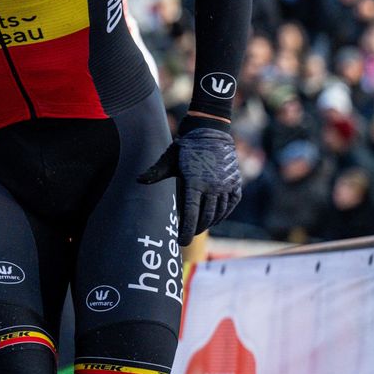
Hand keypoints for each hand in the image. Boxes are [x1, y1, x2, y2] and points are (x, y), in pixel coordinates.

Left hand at [137, 122, 241, 246]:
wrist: (210, 131)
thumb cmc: (186, 147)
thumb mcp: (169, 159)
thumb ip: (156, 172)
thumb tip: (139, 180)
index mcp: (195, 182)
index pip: (191, 213)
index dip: (187, 230)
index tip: (181, 241)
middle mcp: (213, 186)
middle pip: (205, 216)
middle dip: (196, 229)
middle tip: (188, 236)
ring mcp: (226, 184)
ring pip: (219, 212)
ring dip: (209, 223)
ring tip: (200, 228)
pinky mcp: (235, 182)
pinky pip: (231, 203)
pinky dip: (223, 213)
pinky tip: (216, 218)